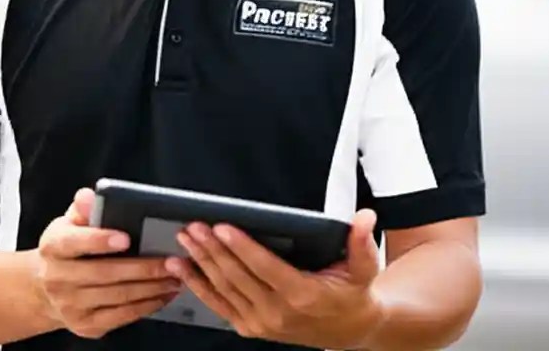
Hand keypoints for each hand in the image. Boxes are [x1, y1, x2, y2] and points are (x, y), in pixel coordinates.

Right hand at [34, 188, 181, 338]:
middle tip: (171, 261)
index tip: (126, 238)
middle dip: (142, 268)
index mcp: (53, 247)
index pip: (74, 243)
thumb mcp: (71, 224)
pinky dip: (147, 305)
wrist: (48, 289)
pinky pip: (121, 316)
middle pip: (104, 273)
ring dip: (151, 287)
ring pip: (117, 296)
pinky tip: (164, 294)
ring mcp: (70, 306)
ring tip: (176, 276)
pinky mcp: (85, 325)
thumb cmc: (70, 249)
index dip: (99, 240)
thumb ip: (84, 209)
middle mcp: (57, 278)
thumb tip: (89, 196)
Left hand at [167, 208, 387, 347]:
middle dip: (212, 250)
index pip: (265, 267)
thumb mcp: (365, 268)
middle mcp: (278, 312)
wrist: (348, 331)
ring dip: (201, 263)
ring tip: (185, 240)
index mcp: (303, 294)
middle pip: (237, 276)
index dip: (242, 247)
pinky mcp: (250, 327)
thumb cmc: (352, 294)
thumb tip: (364, 217)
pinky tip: (183, 268)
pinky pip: (219, 305)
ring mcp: (261, 322)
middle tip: (195, 226)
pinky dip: (198, 286)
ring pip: (224, 289)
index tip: (223, 228)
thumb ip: (362, 242)